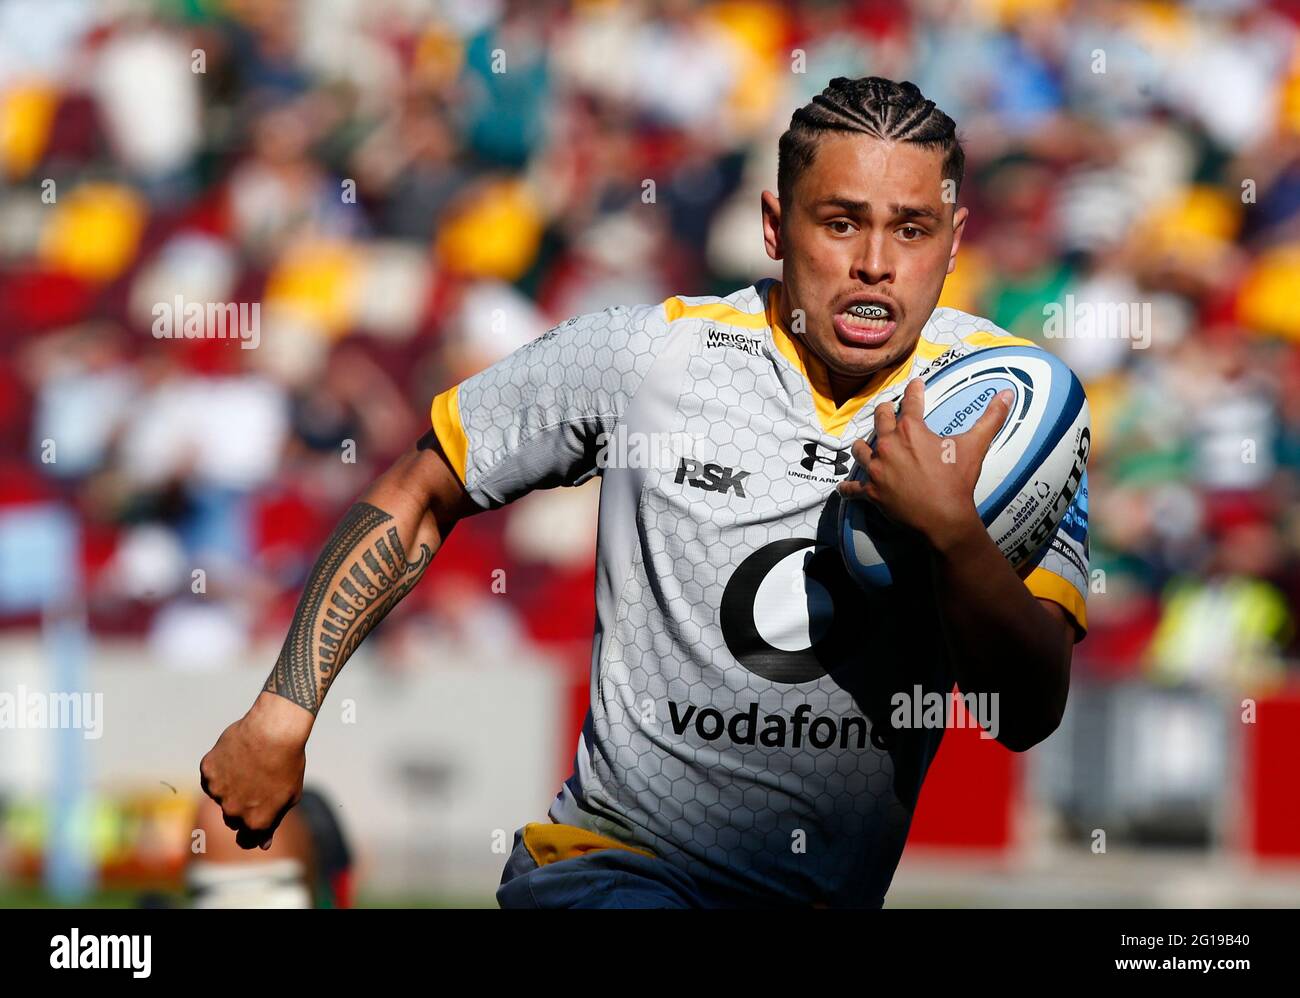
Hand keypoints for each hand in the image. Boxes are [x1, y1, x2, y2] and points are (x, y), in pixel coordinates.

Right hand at [199, 692, 312, 849]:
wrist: (274, 730)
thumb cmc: (288, 762)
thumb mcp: (290, 796)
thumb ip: (273, 822)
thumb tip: (263, 844)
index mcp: (256, 822)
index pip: (246, 840)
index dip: (251, 831)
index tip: (255, 818)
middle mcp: (233, 812)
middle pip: (232, 818)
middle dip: (242, 806)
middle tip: (257, 782)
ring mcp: (218, 791)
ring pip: (221, 795)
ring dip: (231, 785)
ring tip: (250, 763)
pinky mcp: (207, 771)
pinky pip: (211, 776)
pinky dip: (220, 769)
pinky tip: (237, 755)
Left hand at [837, 378, 1012, 552]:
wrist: (944, 518)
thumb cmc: (957, 481)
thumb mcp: (975, 446)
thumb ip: (991, 418)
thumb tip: (1008, 393)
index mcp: (911, 430)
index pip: (912, 401)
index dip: (915, 390)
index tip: (915, 384)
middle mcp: (888, 445)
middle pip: (880, 419)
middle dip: (885, 412)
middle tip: (888, 409)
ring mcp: (876, 469)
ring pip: (860, 450)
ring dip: (863, 446)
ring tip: (865, 446)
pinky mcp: (871, 492)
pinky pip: (852, 489)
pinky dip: (848, 488)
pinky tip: (844, 488)